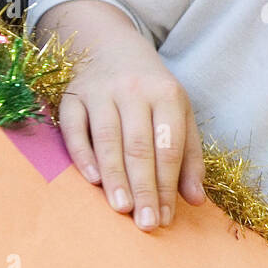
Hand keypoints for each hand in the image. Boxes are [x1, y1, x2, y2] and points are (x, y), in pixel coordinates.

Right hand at [57, 41, 204, 230]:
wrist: (110, 45)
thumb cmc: (150, 89)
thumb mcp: (178, 112)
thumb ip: (189, 155)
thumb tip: (196, 200)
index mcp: (166, 94)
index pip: (169, 146)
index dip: (168, 184)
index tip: (166, 217)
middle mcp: (133, 90)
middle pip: (139, 146)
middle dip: (144, 187)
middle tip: (145, 223)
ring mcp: (100, 91)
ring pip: (108, 139)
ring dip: (115, 176)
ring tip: (122, 208)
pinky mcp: (72, 96)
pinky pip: (75, 128)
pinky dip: (83, 154)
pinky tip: (92, 179)